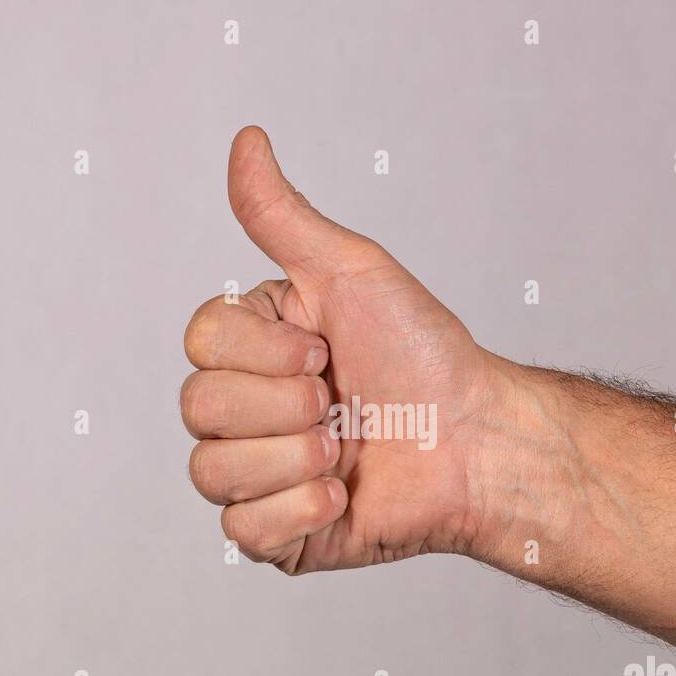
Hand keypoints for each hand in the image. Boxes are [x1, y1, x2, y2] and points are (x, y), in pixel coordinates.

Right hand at [181, 126, 503, 573]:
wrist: (477, 440)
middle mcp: (246, 411)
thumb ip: (282, 216)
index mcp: (253, 350)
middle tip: (339, 402)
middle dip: (283, 405)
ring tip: (347, 450)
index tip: (326, 348)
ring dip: (293, 459)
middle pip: (197, 408)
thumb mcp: (352, 272)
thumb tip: (246, 141)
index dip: (264, 351)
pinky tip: (342, 496)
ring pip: (211, 473)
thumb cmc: (424, 354)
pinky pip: (242, 532)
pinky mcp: (280, 535)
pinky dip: (298, 512)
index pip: (199, 344)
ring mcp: (259, 475)